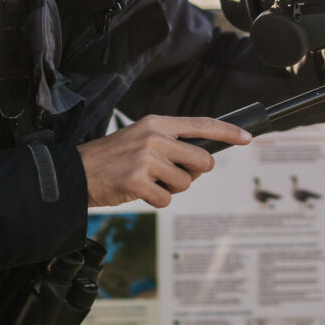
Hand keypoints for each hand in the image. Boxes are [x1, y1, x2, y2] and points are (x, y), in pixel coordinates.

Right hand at [77, 115, 252, 208]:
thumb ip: (170, 143)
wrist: (76, 172)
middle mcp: (154, 138)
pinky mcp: (137, 182)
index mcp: (156, 123)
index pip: (201, 124)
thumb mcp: (140, 137)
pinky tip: (139, 191)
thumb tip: (204, 160)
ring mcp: (146, 160)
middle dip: (195, 173)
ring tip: (149, 181)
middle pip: (202, 160)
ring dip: (171, 188)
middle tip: (175, 174)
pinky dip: (156, 200)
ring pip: (185, 183)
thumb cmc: (113, 157)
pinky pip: (166, 199)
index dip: (228, 132)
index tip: (247, 137)